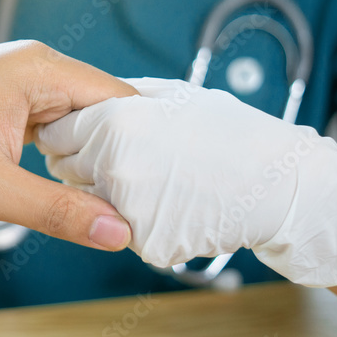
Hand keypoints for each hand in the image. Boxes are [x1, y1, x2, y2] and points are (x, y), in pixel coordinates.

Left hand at [0, 41, 136, 250]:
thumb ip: (57, 209)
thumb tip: (118, 231)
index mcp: (39, 70)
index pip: (120, 101)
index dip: (145, 144)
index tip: (165, 185)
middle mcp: (35, 67)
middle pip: (105, 109)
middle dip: (124, 153)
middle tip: (149, 201)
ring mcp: (20, 82)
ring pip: (81, 121)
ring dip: (96, 157)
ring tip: (124, 199)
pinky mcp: (7, 102)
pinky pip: (55, 126)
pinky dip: (69, 155)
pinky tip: (80, 188)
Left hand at [36, 78, 336, 285]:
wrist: (279, 182)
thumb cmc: (229, 132)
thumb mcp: (171, 95)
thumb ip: (119, 96)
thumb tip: (84, 98)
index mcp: (112, 122)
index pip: (57, 133)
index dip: (69, 136)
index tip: (85, 138)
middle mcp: (112, 164)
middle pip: (67, 169)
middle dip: (84, 165)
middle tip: (128, 159)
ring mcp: (128, 207)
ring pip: (92, 202)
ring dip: (108, 194)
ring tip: (157, 178)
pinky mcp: (147, 242)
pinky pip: (123, 229)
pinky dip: (140, 220)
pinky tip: (173, 204)